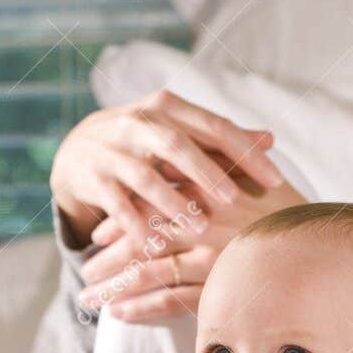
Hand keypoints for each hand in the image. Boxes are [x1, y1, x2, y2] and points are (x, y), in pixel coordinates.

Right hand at [51, 88, 283, 253]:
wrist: (77, 151)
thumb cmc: (143, 144)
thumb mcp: (178, 131)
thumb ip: (219, 138)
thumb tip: (271, 139)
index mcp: (167, 108)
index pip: (214, 126)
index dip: (246, 152)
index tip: (276, 181)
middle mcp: (138, 122)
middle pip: (177, 145)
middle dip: (207, 173)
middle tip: (235, 199)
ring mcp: (112, 150)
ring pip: (146, 176)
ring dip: (173, 202)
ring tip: (200, 227)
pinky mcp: (93, 179)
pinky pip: (116, 204)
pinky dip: (134, 225)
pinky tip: (153, 244)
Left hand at [77, 153, 304, 321]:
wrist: (325, 243)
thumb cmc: (285, 212)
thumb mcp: (248, 180)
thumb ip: (210, 173)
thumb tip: (169, 172)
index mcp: (205, 193)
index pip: (149, 205)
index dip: (120, 223)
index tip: (98, 238)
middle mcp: (203, 223)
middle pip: (139, 240)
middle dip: (107, 260)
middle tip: (83, 274)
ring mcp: (211, 258)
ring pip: (148, 272)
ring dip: (113, 287)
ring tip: (89, 299)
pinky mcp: (222, 288)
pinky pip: (172, 301)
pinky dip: (142, 308)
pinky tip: (119, 315)